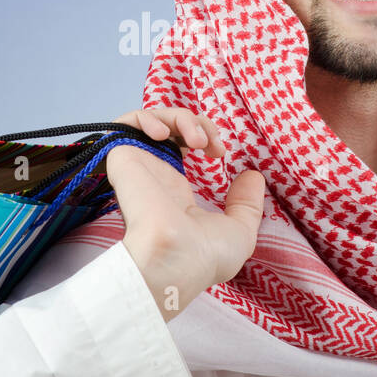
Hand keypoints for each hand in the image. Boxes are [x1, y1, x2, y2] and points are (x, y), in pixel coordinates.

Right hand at [106, 107, 264, 321]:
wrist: (175, 258)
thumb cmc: (204, 255)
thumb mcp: (240, 231)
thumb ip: (247, 203)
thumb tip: (253, 177)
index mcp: (176, 191)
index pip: (182, 146)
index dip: (204, 136)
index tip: (221, 152)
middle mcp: (155, 175)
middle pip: (170, 127)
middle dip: (197, 122)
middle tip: (210, 142)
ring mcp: (139, 165)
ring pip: (151, 119)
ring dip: (179, 117)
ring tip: (195, 139)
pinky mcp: (124, 157)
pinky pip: (126, 122)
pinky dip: (148, 117)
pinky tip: (165, 133)